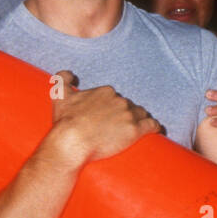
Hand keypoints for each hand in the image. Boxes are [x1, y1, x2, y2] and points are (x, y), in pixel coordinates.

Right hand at [47, 70, 161, 166]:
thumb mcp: (60, 96)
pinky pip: (152, 125)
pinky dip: (156, 128)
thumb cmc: (65, 122)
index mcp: (106, 92)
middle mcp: (119, 100)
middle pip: (129, 106)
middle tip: (120, 127)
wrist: (71, 142)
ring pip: (142, 115)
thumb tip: (70, 75)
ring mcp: (129, 115)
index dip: (115, 107)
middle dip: (126, 115)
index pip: (116, 98)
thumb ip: (61, 79)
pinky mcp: (135, 130)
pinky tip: (157, 132)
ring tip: (139, 131)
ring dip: (142, 120)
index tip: (112, 116)